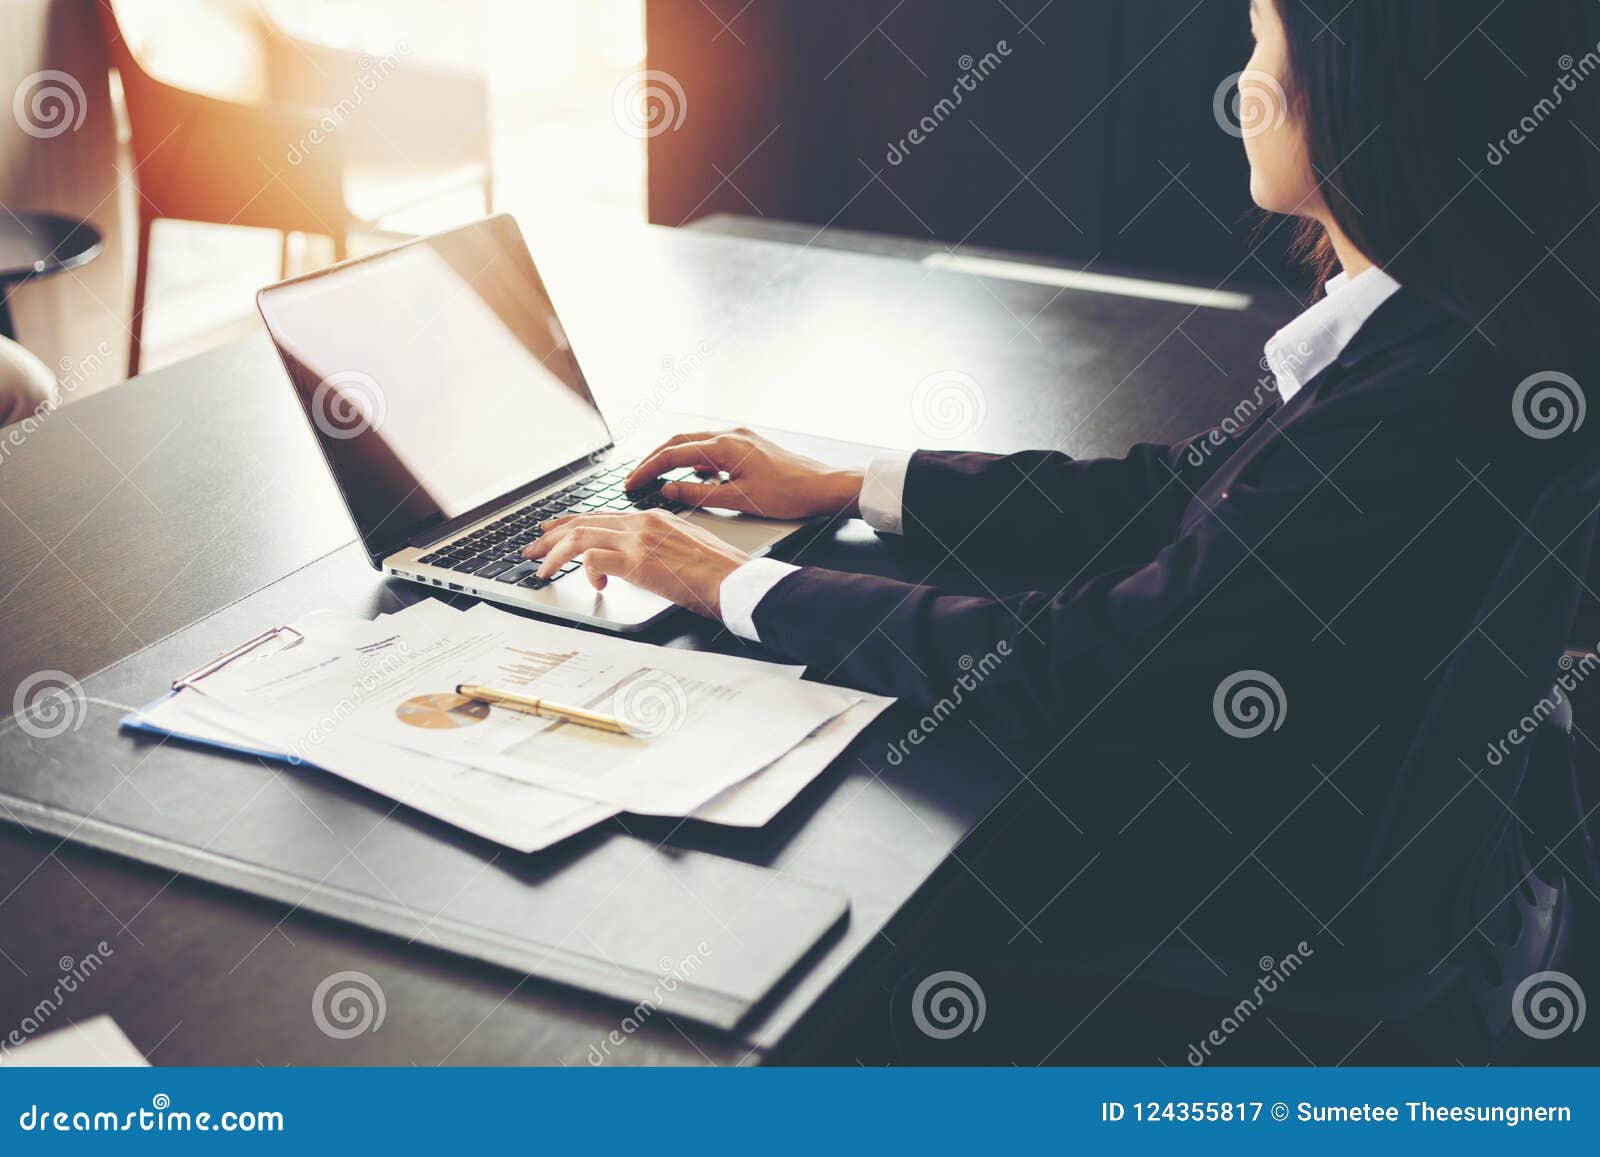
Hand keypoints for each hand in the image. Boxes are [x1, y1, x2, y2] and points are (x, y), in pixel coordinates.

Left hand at [522, 509, 749, 617]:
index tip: (552, 532)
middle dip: (550, 536)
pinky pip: (592, 560)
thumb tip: (641, 565)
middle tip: (532, 551)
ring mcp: (639, 539)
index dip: (570, 523)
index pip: (601, 515)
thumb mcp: (685, 551)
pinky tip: (594, 587)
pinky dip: (585, 572)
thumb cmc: (721, 574)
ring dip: (554, 554)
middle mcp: (643, 522)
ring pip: (580, 536)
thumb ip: (658, 550)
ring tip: (542, 570)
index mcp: (654, 517)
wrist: (738, 581)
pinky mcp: (638, 561)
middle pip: (582, 521)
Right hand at [625, 428, 862, 519]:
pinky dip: (698, 461)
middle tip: (637, 478)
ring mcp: (740, 437)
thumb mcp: (737, 499)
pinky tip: (697, 478)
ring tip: (660, 480)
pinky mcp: (749, 445)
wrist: (823, 487)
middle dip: (655, 460)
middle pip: (680, 443)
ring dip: (676, 459)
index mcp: (724, 446)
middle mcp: (730, 435)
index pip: (673, 454)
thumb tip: (669, 491)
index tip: (632, 483)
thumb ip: (698, 495)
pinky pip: (714, 449)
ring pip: (696, 444)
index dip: (648, 469)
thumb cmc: (787, 495)